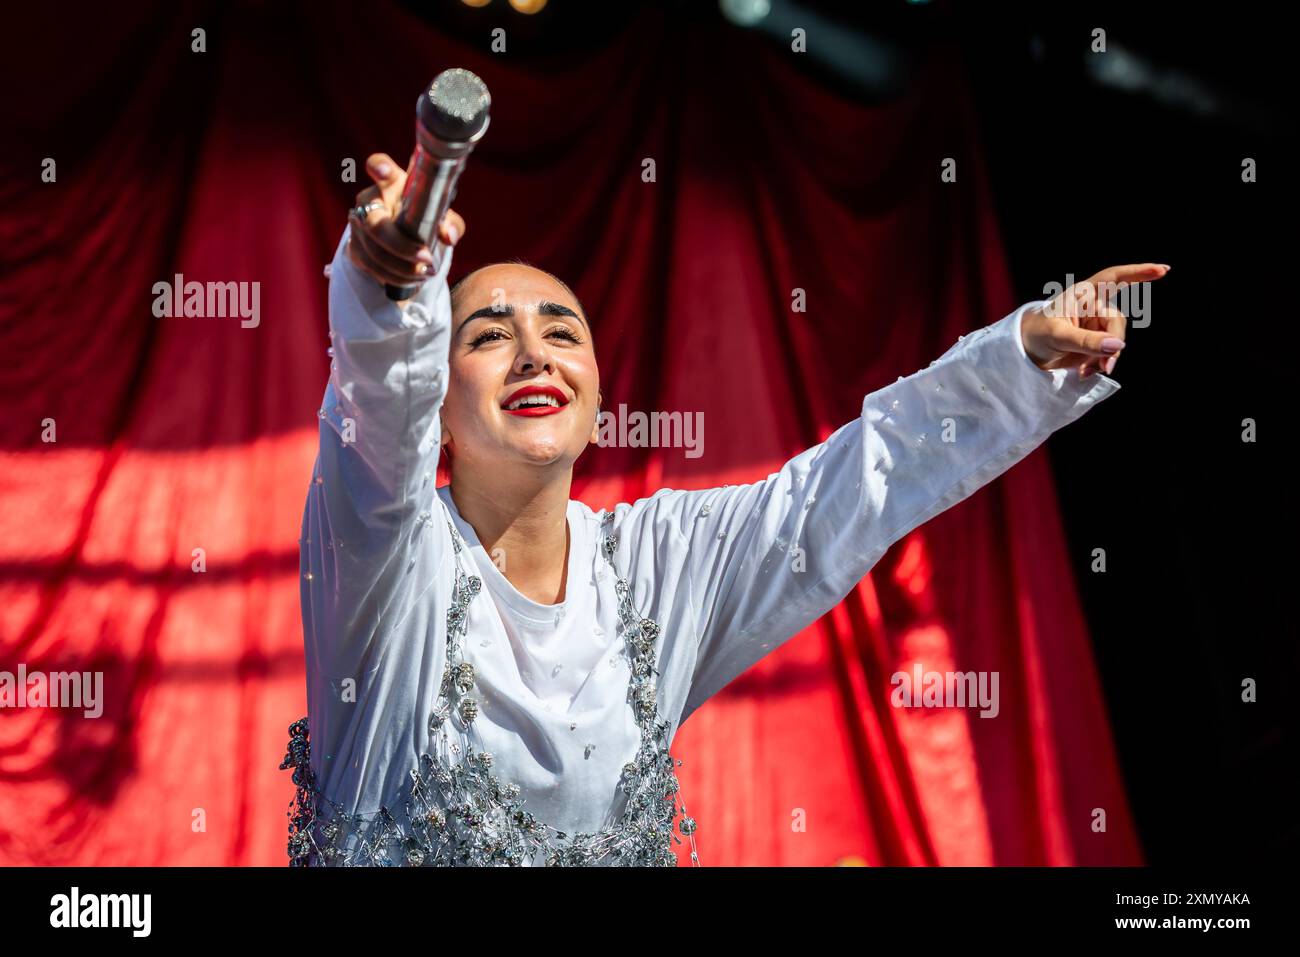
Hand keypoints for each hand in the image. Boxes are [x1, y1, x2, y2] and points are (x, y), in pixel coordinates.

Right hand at [345, 152, 465, 287]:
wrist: (401, 234)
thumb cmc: (423, 216)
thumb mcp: (440, 217)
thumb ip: (450, 223)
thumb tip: (449, 236)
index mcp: (392, 182)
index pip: (380, 166)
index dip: (379, 167)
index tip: (381, 169)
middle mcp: (370, 199)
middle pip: (375, 224)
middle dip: (401, 247)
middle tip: (427, 258)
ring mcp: (358, 223)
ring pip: (374, 251)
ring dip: (401, 268)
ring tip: (424, 273)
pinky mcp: (354, 245)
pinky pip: (371, 265)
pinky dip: (394, 276)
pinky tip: (411, 279)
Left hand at [1021, 263, 1169, 378]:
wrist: (1026, 352)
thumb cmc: (1036, 334)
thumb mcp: (1058, 337)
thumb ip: (1086, 341)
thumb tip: (1118, 345)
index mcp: (1083, 294)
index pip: (1113, 278)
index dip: (1138, 273)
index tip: (1163, 270)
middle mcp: (1093, 307)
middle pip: (1117, 322)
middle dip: (1113, 344)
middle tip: (1106, 367)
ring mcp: (1096, 325)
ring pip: (1114, 341)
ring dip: (1104, 358)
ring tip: (1087, 372)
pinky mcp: (1095, 343)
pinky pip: (1106, 354)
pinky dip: (1098, 365)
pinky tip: (1084, 374)